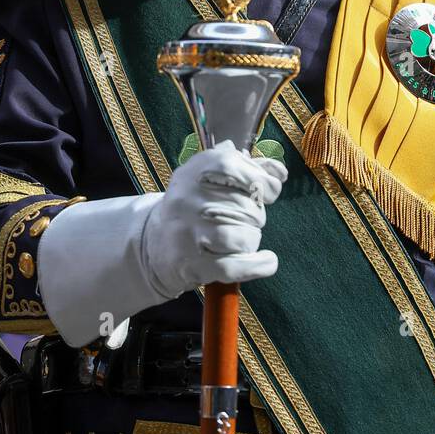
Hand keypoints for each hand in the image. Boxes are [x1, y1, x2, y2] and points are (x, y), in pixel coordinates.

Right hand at [143, 141, 285, 300]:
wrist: (155, 242)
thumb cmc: (196, 205)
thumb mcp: (213, 177)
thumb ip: (249, 168)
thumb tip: (279, 173)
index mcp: (195, 171)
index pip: (234, 166)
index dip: (260, 180)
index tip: (268, 192)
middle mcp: (187, 199)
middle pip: (244, 206)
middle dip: (256, 216)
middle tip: (247, 220)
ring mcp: (187, 232)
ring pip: (241, 237)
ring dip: (252, 239)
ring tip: (245, 239)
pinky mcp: (190, 263)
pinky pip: (233, 267)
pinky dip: (257, 265)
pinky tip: (267, 261)